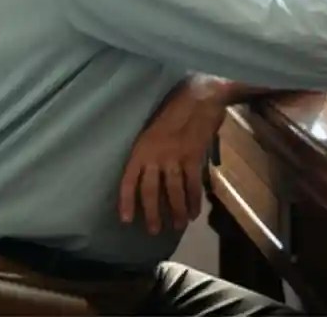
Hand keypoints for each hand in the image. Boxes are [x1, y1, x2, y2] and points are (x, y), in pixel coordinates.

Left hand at [119, 76, 227, 233]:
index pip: (130, 180)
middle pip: (151, 191)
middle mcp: (156, 155)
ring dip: (176, 211)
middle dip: (153, 213)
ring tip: (178, 226)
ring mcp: (175, 157)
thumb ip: (151, 151)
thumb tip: (151, 174)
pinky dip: (194, 200)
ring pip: (173, 191)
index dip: (127, 201)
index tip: (127, 220)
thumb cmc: (175, 109)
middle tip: (154, 230)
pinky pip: (193, 184)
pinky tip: (195, 212)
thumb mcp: (153, 130)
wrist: (199, 97)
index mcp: (141, 148)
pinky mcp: (194, 157)